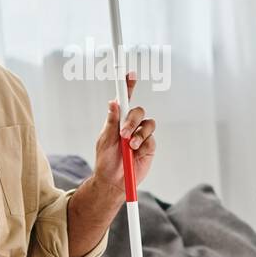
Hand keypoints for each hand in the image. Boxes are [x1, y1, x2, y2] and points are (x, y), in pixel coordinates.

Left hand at [93, 71, 155, 196]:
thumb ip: (111, 122)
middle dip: (132, 119)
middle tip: (124, 133)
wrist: (115, 182)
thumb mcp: (105, 140)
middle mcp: (131, 125)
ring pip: (148, 123)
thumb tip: (112, 103)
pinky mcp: (149, 146)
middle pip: (138, 110)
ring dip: (138, 133)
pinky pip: (151, 138)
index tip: (129, 74)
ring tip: (130, 145)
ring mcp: (142, 135)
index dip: (128, 86)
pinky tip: (136, 152)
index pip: (124, 100)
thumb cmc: (106, 161)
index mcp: (118, 121)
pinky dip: (143, 143)